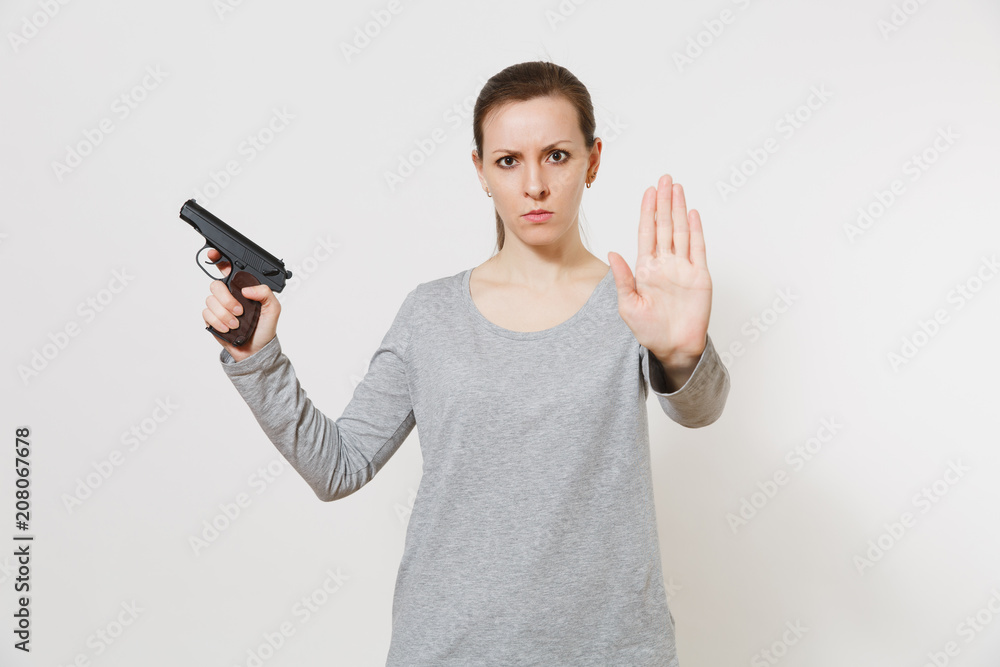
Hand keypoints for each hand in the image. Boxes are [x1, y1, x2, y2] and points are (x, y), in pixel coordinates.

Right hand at [201, 247, 281, 361]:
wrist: (255, 351)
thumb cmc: (265, 328)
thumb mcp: (274, 309)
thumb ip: (266, 293)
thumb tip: (247, 290)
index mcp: (242, 288)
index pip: (228, 268)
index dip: (218, 259)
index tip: (213, 253)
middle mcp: (229, 295)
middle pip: (215, 285)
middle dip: (227, 300)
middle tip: (239, 311)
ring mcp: (219, 307)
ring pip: (210, 301)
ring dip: (225, 315)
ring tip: (236, 324)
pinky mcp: (211, 319)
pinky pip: (206, 314)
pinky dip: (218, 323)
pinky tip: (228, 328)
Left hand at [608, 173, 712, 369]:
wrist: (674, 347)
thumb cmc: (649, 330)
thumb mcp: (628, 305)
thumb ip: (622, 278)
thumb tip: (612, 253)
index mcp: (646, 268)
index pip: (646, 233)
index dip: (647, 211)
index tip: (648, 192)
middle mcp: (665, 264)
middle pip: (664, 226)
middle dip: (663, 202)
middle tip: (664, 179)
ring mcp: (683, 268)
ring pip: (680, 231)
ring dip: (678, 209)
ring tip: (677, 188)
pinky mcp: (699, 276)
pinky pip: (697, 248)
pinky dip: (695, 230)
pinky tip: (691, 213)